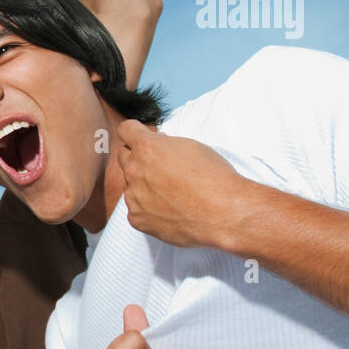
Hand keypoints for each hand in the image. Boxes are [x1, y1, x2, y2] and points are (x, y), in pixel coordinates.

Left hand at [117, 119, 247, 249]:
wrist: (224, 213)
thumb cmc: (214, 178)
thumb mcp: (191, 146)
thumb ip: (166, 144)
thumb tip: (158, 144)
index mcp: (147, 148)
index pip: (126, 130)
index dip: (135, 132)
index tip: (140, 137)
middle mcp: (134, 170)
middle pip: (124, 157)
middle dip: (138, 158)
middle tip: (160, 166)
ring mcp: (133, 196)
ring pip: (131, 185)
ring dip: (144, 185)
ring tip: (171, 193)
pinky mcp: (137, 218)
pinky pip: (136, 208)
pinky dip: (148, 208)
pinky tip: (169, 210)